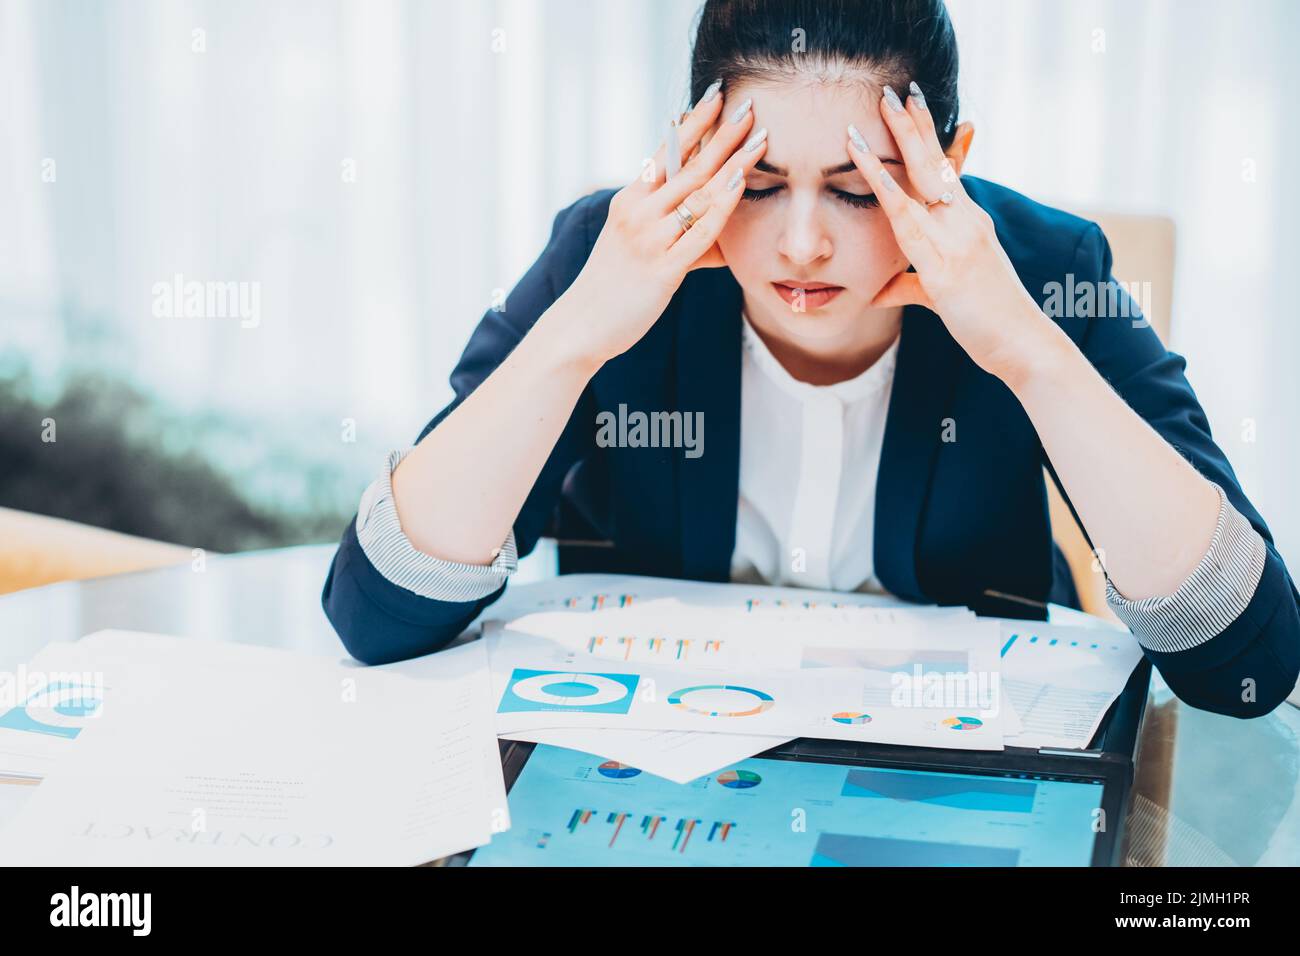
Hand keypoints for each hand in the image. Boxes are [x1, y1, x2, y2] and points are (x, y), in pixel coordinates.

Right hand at [565, 87, 767, 365]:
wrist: (581, 325)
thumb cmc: (615, 289)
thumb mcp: (640, 249)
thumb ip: (678, 237)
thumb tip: (718, 240)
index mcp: (630, 200)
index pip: (666, 151)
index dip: (694, 122)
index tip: (719, 96)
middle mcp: (637, 212)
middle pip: (688, 165)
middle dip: (723, 134)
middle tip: (750, 106)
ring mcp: (649, 238)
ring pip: (698, 192)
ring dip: (733, 162)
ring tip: (760, 137)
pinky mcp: (661, 268)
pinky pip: (699, 231)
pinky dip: (722, 205)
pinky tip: (740, 182)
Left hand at [845, 86, 1051, 383]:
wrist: (1023, 346)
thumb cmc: (987, 322)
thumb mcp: (942, 296)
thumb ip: (910, 285)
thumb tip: (880, 290)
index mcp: (967, 225)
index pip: (944, 173)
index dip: (928, 139)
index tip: (913, 107)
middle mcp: (966, 223)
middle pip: (934, 165)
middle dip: (913, 125)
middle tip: (894, 90)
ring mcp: (958, 241)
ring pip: (922, 183)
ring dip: (899, 142)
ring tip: (881, 108)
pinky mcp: (946, 268)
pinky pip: (910, 225)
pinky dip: (889, 194)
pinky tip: (872, 172)